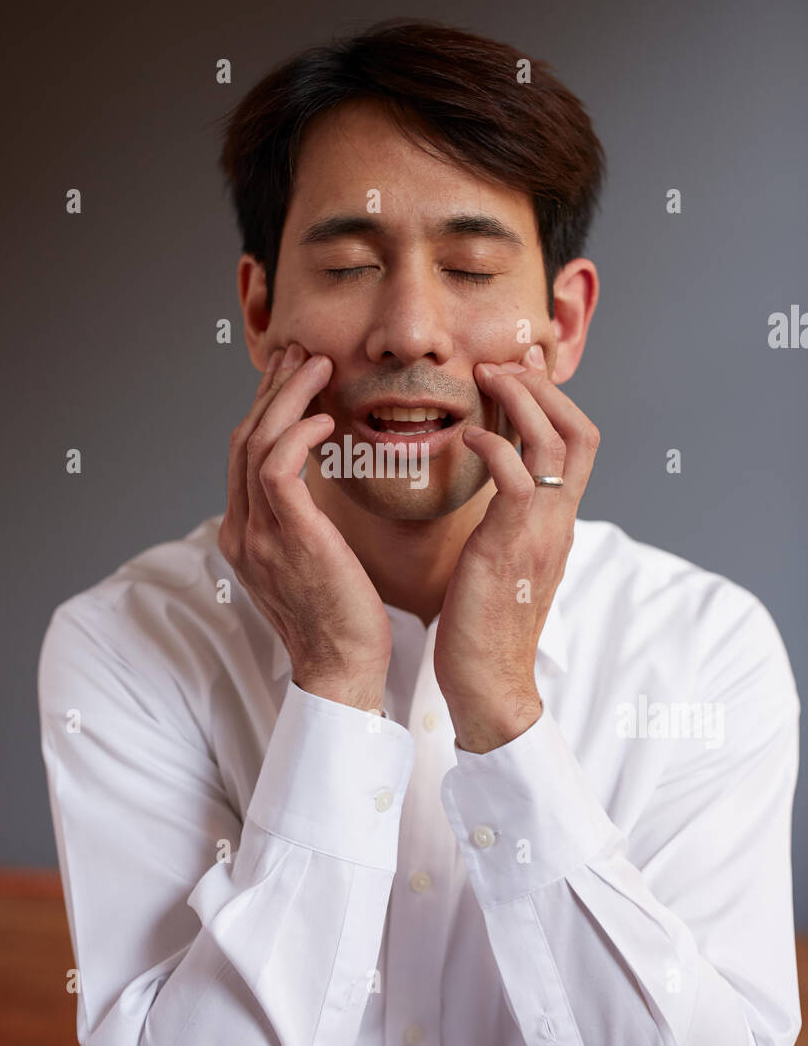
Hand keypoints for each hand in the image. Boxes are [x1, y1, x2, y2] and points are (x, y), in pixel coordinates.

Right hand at [219, 342, 391, 712]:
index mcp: (242, 535)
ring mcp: (258, 535)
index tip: (293, 373)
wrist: (342, 671)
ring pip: (256, 443)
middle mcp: (240, 530)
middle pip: (243, 438)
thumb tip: (314, 492)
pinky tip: (325, 419)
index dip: (265, 407)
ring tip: (317, 365)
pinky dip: (296, 435)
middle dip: (271, 388)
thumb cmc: (341, 621)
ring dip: (286, 397)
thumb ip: (300, 524)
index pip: (244, 453)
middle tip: (301, 352)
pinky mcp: (288, 539)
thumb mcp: (310, 564)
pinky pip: (278, 470)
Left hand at [432, 344, 600, 751]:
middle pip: (580, 431)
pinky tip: (467, 436)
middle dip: (545, 387)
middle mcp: (560, 522)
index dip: (555, 399)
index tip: (523, 367)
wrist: (489, 684)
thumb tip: (497, 489)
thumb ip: (510, 522)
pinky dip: (494, 446)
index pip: (579, 443)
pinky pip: (515, 479)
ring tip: (487, 377)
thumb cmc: (486, 625)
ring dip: (523, 400)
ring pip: (554, 444)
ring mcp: (541, 533)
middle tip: (505, 360)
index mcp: (559, 523)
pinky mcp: (511, 546)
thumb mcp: (506, 560)